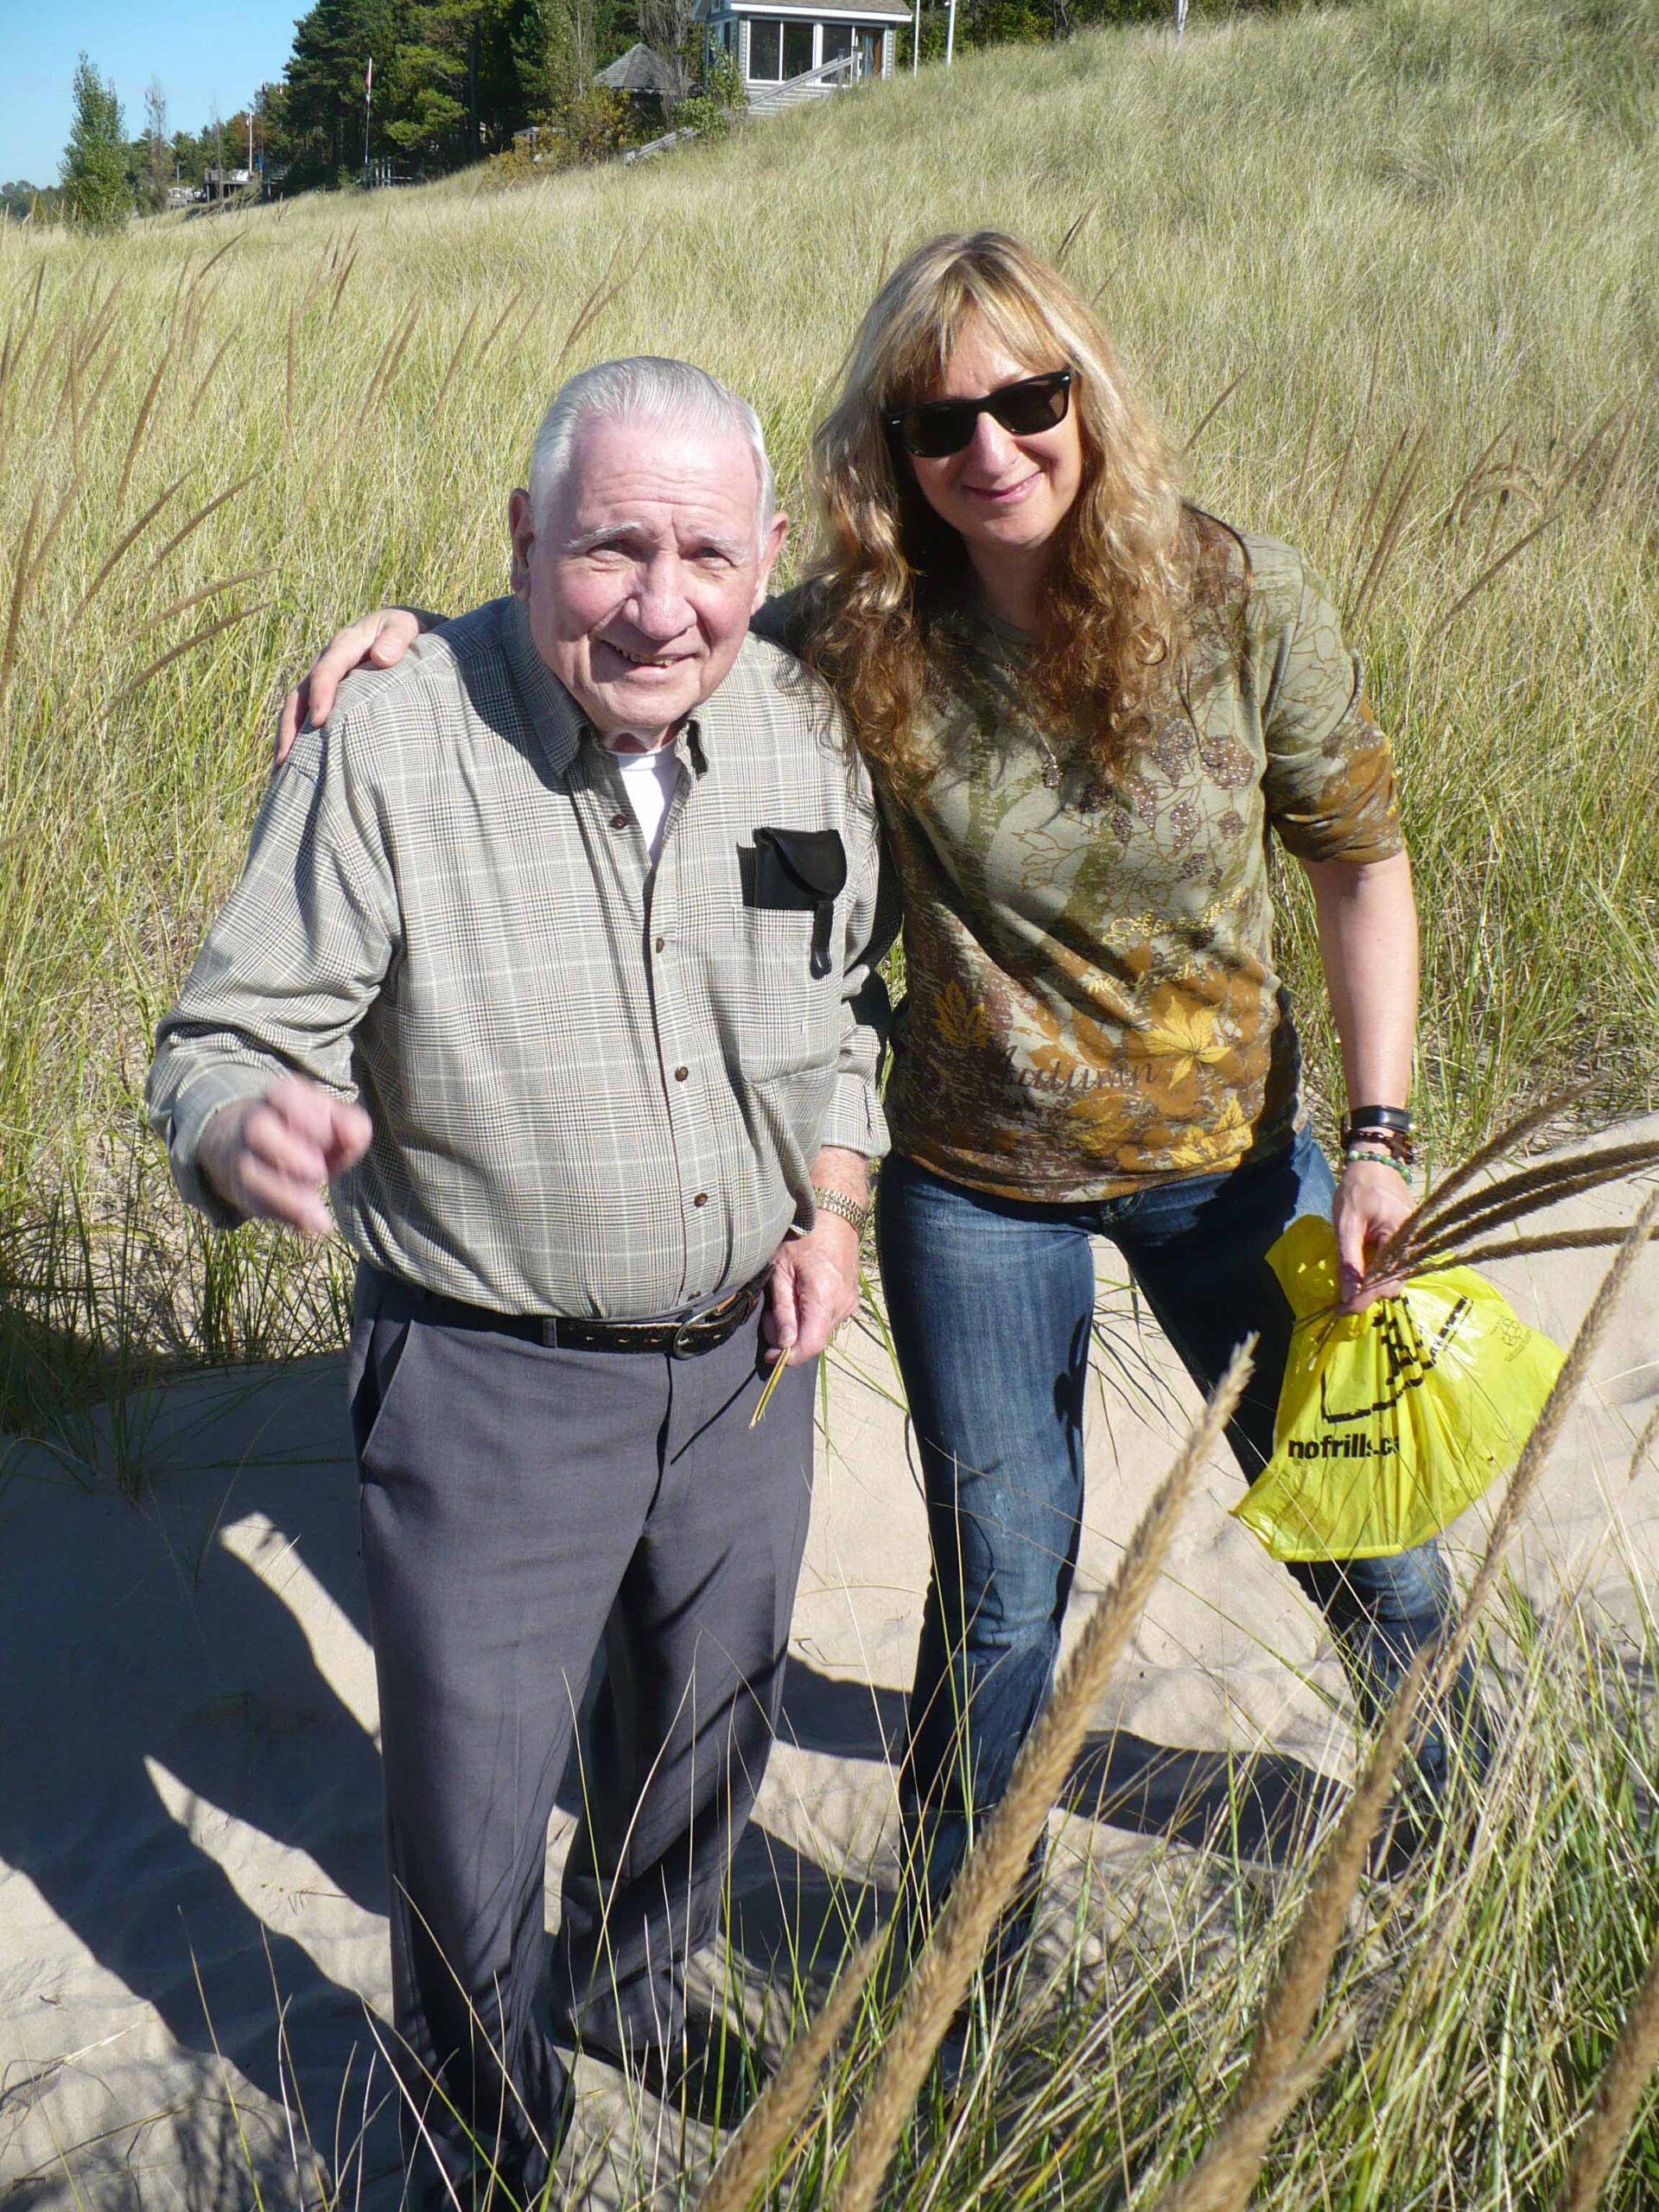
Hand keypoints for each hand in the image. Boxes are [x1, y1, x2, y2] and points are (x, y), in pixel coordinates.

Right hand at [197, 1077, 372, 1237]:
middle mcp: (256, 1125)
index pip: (284, 1094)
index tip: (325, 1134)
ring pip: (251, 1174)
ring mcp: (245, 1158)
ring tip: (319, 1213)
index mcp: (281, 1099)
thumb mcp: (335, 1122)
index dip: (304, 1114)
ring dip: (286, 1195)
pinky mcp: (245, 1191)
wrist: (265, 1149)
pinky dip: (287, 1217)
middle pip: (258, 1130)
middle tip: (320, 1172)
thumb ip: (351, 1125)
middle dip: (288, 1153)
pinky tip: (315, 1226)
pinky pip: (257, 1204)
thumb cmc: (310, 1131)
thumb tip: (354, 1137)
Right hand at [276, 609, 422, 764]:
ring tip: (281, 770)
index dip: (320, 694)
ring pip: (296, 708)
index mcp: (345, 644)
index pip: (326, 671)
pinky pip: (306, 715)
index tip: (318, 721)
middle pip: (299, 694)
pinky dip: (299, 739)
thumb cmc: (411, 631)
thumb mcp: (407, 626)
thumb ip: (398, 638)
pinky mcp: (328, 694)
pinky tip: (296, 765)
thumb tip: (382, 658)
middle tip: (287, 758)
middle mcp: (327, 661)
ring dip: (287, 738)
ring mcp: (324, 679)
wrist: (408, 630)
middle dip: (290, 726)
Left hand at [762, 1214, 860, 1365]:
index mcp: (824, 1296)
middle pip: (814, 1340)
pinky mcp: (851, 1300)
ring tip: (783, 1301)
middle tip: (769, 1316)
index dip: (789, 1356)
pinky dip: (811, 1317)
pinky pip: (828, 1320)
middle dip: (788, 1338)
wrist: (834, 1215)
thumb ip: (783, 1310)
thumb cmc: (802, 1236)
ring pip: (820, 1331)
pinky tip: (799, 1297)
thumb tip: (783, 1344)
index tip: (769, 1355)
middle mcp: (842, 1304)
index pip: (811, 1345)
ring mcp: (850, 1303)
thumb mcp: (781, 1270)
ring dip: (799, 1327)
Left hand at [1333, 1158, 1416, 1312]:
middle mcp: (1414, 1245)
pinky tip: (1361, 1273)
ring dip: (1372, 1286)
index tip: (1340, 1310)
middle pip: (1393, 1285)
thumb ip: (1349, 1261)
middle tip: (1340, 1299)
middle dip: (1367, 1295)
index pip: (1385, 1283)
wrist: (1373, 1163)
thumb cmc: (1357, 1188)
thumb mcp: (1347, 1223)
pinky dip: (1377, 1274)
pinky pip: (1395, 1266)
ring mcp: (1413, 1244)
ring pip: (1395, 1278)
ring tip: (1348, 1286)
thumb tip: (1348, 1296)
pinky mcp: (1408, 1243)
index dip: (1362, 1300)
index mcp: (1401, 1238)